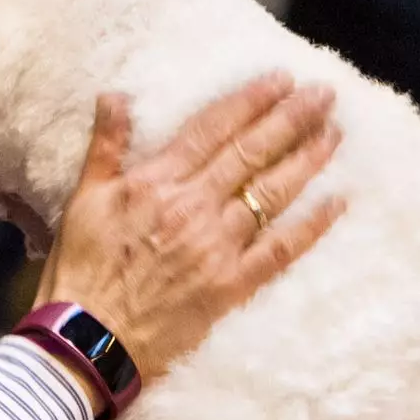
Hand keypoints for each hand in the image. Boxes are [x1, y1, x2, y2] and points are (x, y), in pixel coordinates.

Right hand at [35, 75, 343, 393]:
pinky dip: (311, 226)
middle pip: (251, 153)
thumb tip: (114, 95)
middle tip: (325, 94)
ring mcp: (217, 247)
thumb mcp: (83, 199)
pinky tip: (337, 203)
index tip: (282, 79)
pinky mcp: (232, 285)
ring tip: (333, 134)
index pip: (213, 130)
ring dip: (306, 161)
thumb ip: (105, 146)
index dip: (250, 101)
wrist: (89, 339)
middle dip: (291, 119)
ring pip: (272, 194)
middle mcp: (194, 208)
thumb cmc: (81, 269)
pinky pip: (280, 251)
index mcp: (157, 182)